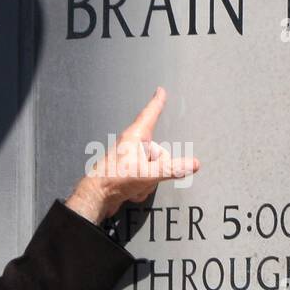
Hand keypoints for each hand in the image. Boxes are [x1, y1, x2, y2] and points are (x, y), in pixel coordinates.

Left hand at [64, 86, 200, 224]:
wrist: (95, 198)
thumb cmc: (115, 180)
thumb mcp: (148, 174)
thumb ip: (172, 169)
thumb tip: (193, 163)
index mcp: (135, 137)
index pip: (150, 115)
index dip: (157, 103)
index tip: (160, 91)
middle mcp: (131, 145)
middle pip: (159, 152)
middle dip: (157, 168)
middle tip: (145, 176)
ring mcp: (129, 160)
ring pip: (153, 168)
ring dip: (148, 182)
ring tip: (134, 186)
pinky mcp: (126, 174)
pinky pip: (145, 180)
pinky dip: (141, 189)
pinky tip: (131, 192)